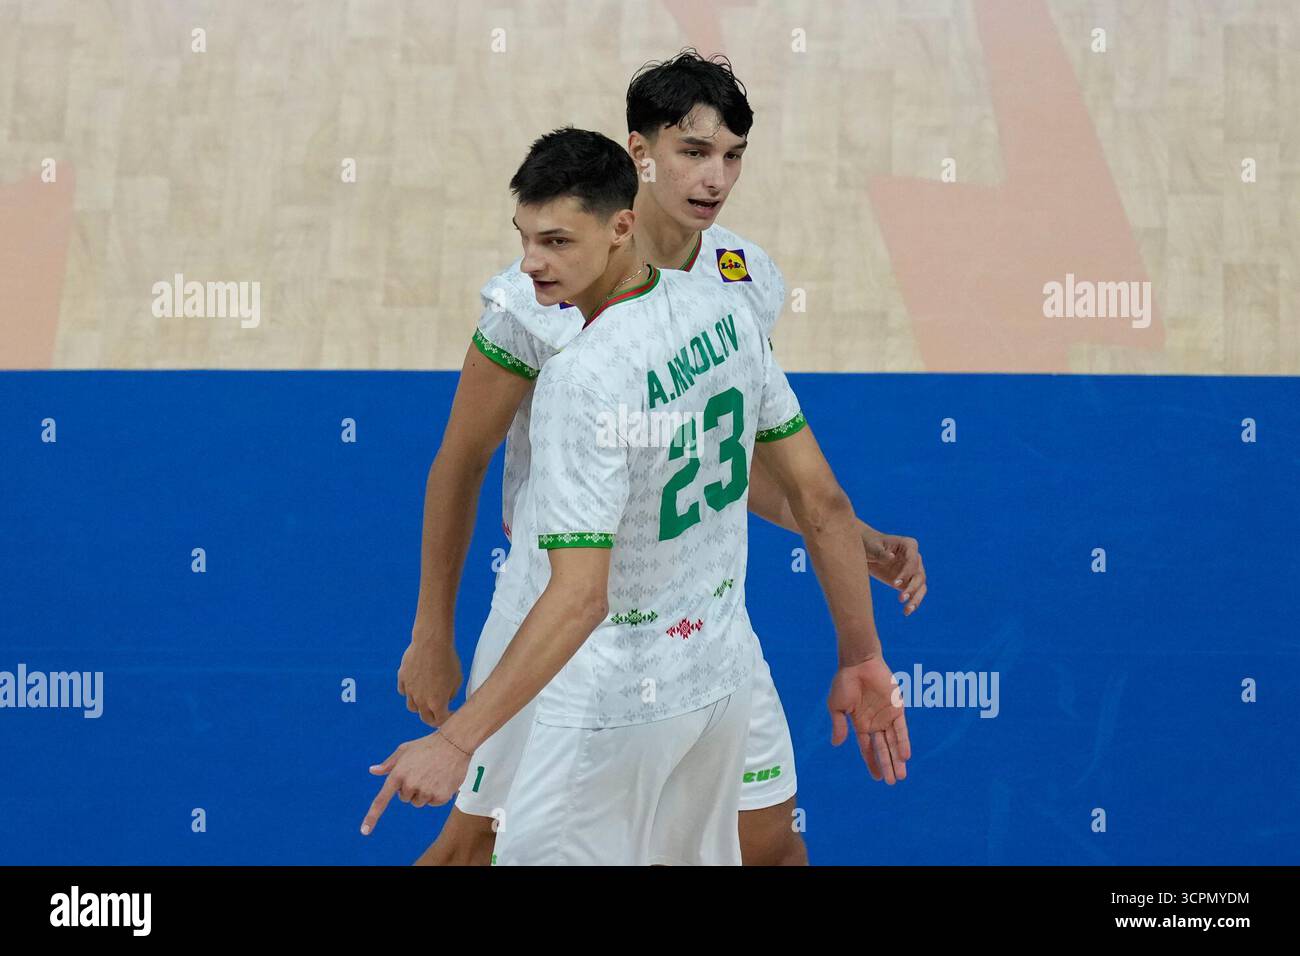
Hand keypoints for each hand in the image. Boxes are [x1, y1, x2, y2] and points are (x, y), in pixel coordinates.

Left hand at [360, 732, 469, 834]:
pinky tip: (442, 779)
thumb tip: (372, 770)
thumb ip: (388, 763)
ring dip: (424, 792)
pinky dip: (437, 794)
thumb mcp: (405, 749)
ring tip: (433, 774)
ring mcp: (426, 791)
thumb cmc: (427, 745)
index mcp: (398, 774)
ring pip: (419, 802)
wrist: (454, 742)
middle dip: (411, 788)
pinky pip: (433, 803)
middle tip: (421, 772)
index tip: (365, 831)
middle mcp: (410, 785)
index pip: (382, 799)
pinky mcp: (441, 796)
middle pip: (405, 799)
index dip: (372, 816)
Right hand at [398, 625, 461, 726]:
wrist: (432, 642)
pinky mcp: (402, 678)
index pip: (440, 721)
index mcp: (437, 703)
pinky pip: (404, 691)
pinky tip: (416, 686)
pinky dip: (409, 692)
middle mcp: (421, 700)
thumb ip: (451, 694)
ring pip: (412, 707)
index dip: (447, 719)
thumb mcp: (457, 679)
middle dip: (433, 718)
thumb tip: (445, 699)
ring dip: (420, 706)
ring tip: (426, 700)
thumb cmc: (448, 660)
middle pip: (425, 718)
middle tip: (439, 712)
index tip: (451, 713)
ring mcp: (410, 690)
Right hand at [828, 656, 910, 784]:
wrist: (859, 663)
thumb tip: (836, 744)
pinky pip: (901, 729)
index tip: (877, 778)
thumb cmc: (845, 682)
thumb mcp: (836, 706)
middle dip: (887, 765)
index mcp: (860, 724)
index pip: (867, 748)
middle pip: (882, 749)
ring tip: (900, 775)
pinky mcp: (897, 708)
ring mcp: (887, 717)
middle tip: (892, 782)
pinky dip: (903, 742)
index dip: (872, 763)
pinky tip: (905, 756)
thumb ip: (838, 725)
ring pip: (893, 743)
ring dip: (896, 759)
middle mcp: (875, 723)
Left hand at [862, 531, 926, 616]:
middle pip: (919, 574)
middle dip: (912, 587)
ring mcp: (913, 571)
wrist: (866, 551)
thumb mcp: (872, 547)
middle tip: (901, 598)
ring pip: (921, 586)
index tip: (894, 584)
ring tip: (907, 610)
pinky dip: (913, 602)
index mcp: (909, 545)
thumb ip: (881, 553)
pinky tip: (907, 612)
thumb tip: (891, 558)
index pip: (913, 559)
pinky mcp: (908, 582)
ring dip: (916, 598)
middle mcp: (915, 558)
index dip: (906, 572)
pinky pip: (915, 593)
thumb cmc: (869, 545)